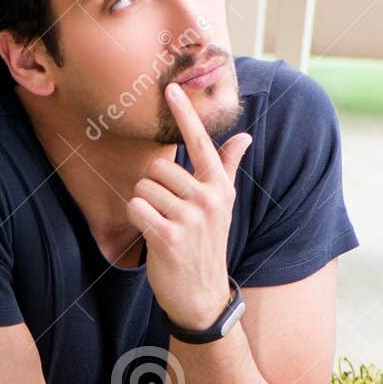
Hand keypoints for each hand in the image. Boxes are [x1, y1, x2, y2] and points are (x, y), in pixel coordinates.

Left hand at [127, 76, 252, 331]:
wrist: (202, 295)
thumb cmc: (207, 243)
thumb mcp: (223, 205)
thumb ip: (227, 167)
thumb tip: (245, 137)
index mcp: (219, 186)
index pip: (201, 142)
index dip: (185, 113)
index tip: (171, 88)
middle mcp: (208, 198)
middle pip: (157, 168)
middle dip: (154, 189)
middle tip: (169, 215)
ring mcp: (190, 217)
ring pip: (144, 187)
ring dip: (145, 206)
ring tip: (163, 226)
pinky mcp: (168, 235)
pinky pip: (136, 207)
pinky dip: (137, 219)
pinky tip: (152, 235)